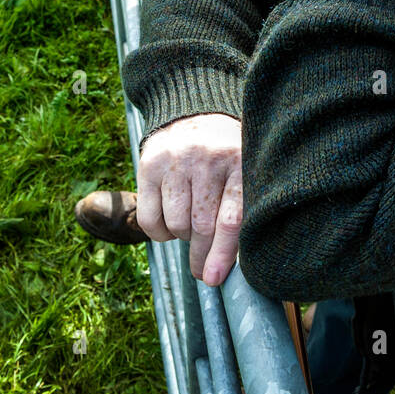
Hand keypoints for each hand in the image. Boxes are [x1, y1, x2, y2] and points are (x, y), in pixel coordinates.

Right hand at [137, 115, 242, 284]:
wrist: (195, 114)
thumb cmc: (227, 156)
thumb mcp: (245, 172)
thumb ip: (244, 210)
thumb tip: (227, 266)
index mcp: (239, 163)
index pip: (230, 219)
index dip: (222, 254)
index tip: (215, 279)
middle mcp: (206, 160)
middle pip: (201, 226)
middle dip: (202, 256)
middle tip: (202, 270)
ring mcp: (176, 161)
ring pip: (176, 224)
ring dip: (182, 237)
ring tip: (191, 228)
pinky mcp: (149, 165)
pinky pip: (150, 218)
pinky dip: (160, 232)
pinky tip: (170, 224)